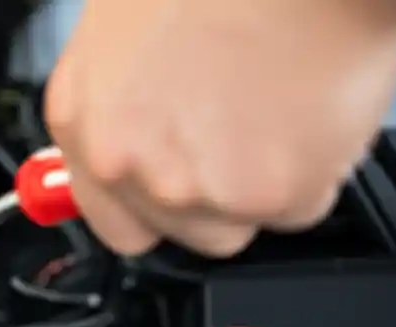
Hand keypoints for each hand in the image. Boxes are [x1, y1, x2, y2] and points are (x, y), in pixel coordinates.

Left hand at [45, 0, 395, 256]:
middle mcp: (125, 164)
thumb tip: (128, 132)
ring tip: (273, 111)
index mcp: (81, 120)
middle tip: (240, 126)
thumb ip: (116, 99)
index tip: (174, 180)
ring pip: (234, 226)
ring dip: (258, 187)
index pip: (107, 215)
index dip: (149, 201)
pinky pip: (298, 210)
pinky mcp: (268, 195)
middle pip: (175, 229)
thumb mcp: (125, 27)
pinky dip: (314, 171)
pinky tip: (307, 112)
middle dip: (210, 192)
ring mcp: (193, 187)